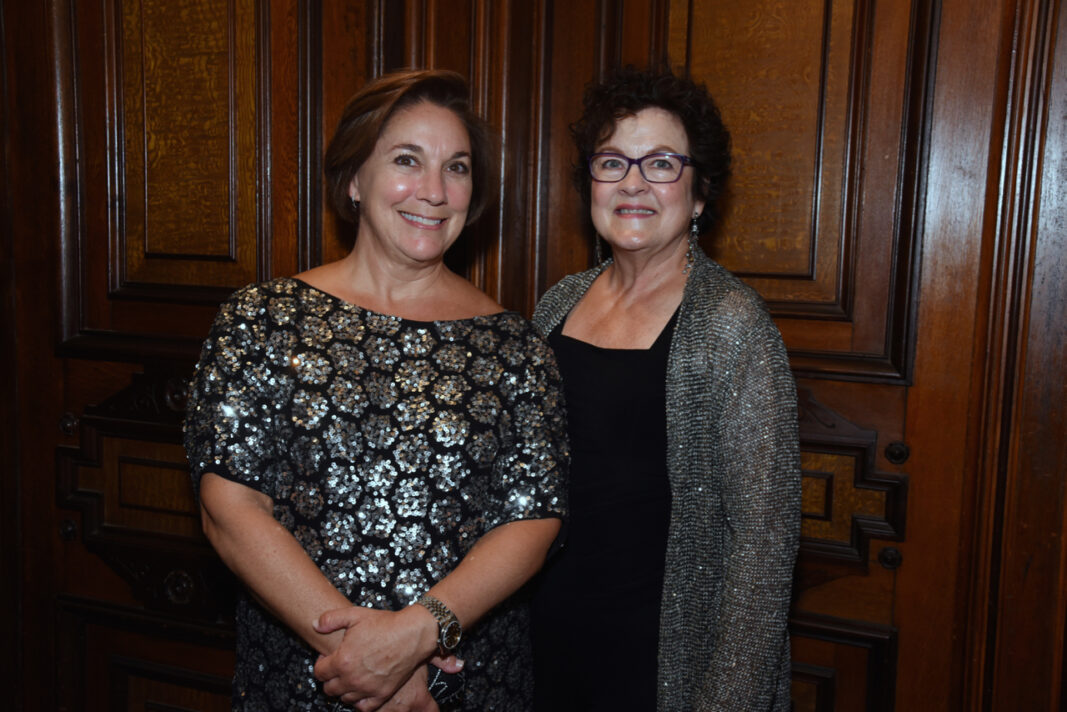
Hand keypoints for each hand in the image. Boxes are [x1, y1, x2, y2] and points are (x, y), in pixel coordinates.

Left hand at [313, 605, 437, 708]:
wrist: (412, 634)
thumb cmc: (385, 624)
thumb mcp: (354, 614)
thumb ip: (330, 619)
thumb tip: (315, 624)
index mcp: (342, 660)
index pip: (319, 672)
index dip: (322, 664)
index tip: (329, 658)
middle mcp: (352, 678)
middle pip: (329, 688)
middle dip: (330, 678)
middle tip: (339, 667)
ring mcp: (367, 688)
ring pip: (344, 698)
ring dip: (344, 689)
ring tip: (351, 676)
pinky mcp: (382, 693)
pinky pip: (363, 707)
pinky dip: (359, 701)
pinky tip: (361, 690)